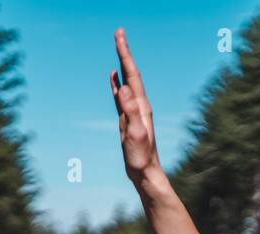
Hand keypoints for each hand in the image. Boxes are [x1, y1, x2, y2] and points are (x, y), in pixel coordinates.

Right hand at [109, 27, 162, 185]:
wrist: (145, 172)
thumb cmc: (141, 157)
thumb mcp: (136, 134)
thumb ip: (131, 111)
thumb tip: (123, 88)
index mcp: (141, 105)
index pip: (131, 74)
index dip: (125, 55)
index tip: (119, 37)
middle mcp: (139, 104)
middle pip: (130, 73)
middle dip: (124, 53)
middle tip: (119, 33)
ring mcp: (133, 111)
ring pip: (126, 81)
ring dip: (122, 64)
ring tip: (118, 48)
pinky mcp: (127, 118)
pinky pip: (120, 95)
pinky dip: (117, 83)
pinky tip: (114, 77)